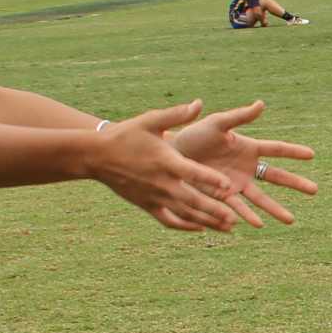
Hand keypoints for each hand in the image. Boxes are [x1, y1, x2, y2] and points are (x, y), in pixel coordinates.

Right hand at [91, 102, 240, 232]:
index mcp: (166, 160)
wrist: (96, 156)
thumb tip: (199, 104)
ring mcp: (154, 197)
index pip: (192, 172)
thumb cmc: (126, 135)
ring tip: (227, 227)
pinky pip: (168, 221)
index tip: (229, 186)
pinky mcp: (147, 205)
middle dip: (214, 211)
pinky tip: (200, 228)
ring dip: (206, 222)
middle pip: (192, 201)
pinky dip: (185, 226)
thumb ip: (177, 115)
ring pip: (184, 215)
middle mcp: (162, 183)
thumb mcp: (150, 120)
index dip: (211, 180)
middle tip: (234, 219)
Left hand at [170, 99, 318, 226]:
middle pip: (276, 176)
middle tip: (315, 190)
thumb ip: (239, 116)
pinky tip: (259, 225)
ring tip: (291, 220)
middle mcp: (247, 167)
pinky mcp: (223, 196)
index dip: (293, 152)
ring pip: (261, 199)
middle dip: (295, 183)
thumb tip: (262, 104)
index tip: (312, 154)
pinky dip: (248, 216)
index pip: (276, 149)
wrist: (173, 154)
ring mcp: (237, 183)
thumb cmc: (194, 135)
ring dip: (276, 209)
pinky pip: (238, 208)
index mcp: (248, 147)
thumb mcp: (217, 123)